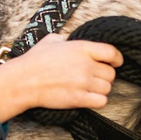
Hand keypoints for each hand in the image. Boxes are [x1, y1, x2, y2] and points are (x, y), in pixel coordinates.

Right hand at [0, 34, 122, 122]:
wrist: (23, 81)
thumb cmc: (35, 60)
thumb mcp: (52, 40)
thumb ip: (68, 38)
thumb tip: (74, 38)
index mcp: (82, 48)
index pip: (112, 52)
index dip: (117, 59)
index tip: (115, 62)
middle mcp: (86, 64)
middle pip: (111, 73)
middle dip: (105, 76)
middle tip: (95, 77)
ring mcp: (83, 82)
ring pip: (107, 88)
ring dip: (101, 89)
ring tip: (89, 88)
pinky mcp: (79, 98)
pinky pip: (102, 101)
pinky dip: (98, 101)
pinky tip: (89, 98)